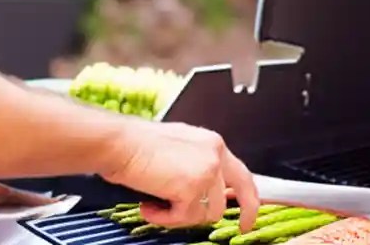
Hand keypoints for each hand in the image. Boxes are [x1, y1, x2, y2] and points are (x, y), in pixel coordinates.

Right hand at [101, 121, 259, 232]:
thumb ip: (198, 163)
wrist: (120, 143)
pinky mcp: (191, 189)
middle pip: (234, 197)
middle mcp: (214, 156)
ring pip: (207, 213)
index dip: (248, 198)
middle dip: (235, 215)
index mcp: (212, 144)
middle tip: (237, 226)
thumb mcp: (180, 146)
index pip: (242, 174)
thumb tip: (206, 190)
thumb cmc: (138, 143)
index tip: (248, 214)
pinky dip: (163, 217)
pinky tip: (149, 206)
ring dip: (181, 214)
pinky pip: (183, 218)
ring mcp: (205, 172)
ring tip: (157, 204)